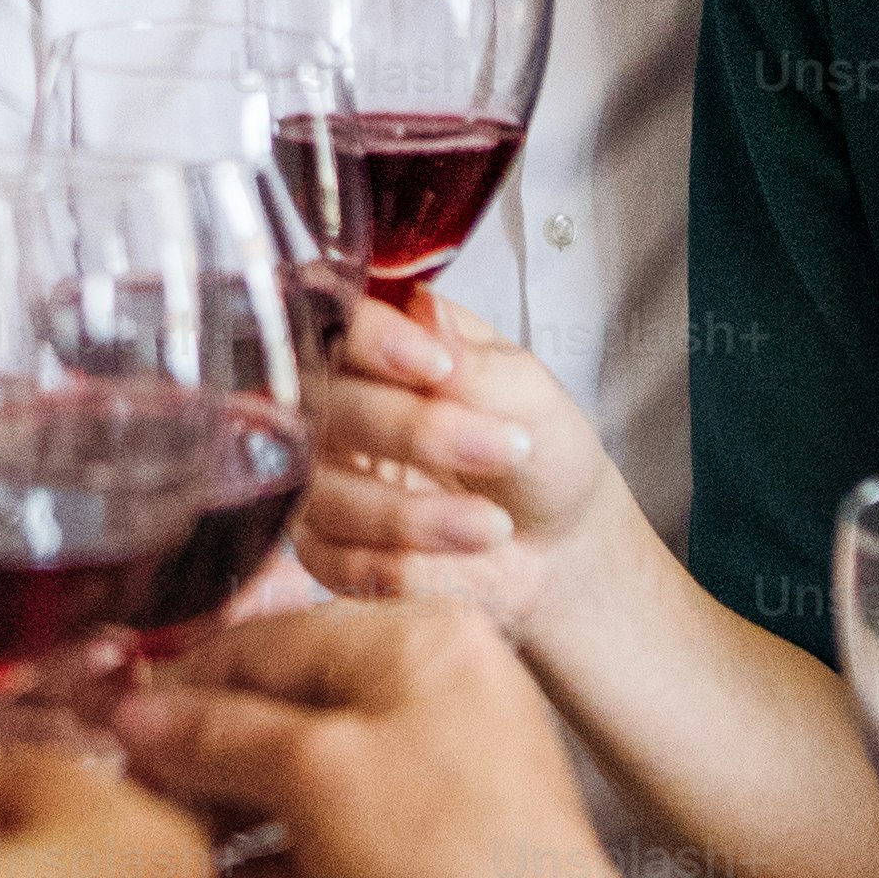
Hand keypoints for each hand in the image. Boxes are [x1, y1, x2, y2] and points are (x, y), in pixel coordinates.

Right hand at [113, 598, 650, 877]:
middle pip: (280, 708)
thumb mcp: (315, 777)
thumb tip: (137, 711)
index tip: (115, 719)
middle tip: (130, 792)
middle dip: (201, 757)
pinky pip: (323, 833)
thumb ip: (217, 736)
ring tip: (161, 849)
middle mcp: (429, 691)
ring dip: (225, 814)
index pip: (272, 639)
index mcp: (419, 639)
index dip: (186, 684)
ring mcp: (427, 770)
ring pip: (296, 776)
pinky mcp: (418, 843)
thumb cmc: (455, 860)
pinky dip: (270, 860)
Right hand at [295, 295, 626, 630]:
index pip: (337, 322)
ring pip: (324, 491)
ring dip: (412, 514)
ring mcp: (320, 477)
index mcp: (378, 342)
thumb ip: (475, 363)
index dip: (371, 340)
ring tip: (496, 525)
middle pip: (321, 404)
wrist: (558, 547)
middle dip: (411, 431)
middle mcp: (333, 403)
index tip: (438, 368)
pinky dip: (393, 564)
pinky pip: (329, 558)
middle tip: (502, 451)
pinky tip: (457, 562)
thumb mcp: (530, 398)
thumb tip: (424, 313)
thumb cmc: (541, 452)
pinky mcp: (323, 547)